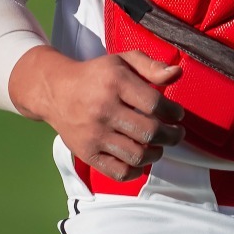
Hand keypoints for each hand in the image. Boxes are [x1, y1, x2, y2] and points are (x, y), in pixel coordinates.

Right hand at [8, 46, 184, 180]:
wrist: (56, 92)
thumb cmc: (96, 76)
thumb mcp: (123, 61)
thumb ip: (151, 66)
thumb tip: (176, 73)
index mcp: (115, 82)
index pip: (154, 104)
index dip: (173, 112)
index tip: (177, 115)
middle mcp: (104, 109)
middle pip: (149, 132)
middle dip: (171, 136)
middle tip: (176, 134)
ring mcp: (94, 134)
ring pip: (137, 155)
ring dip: (157, 154)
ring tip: (159, 146)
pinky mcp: (87, 153)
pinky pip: (118, 172)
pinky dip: (135, 171)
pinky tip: (140, 160)